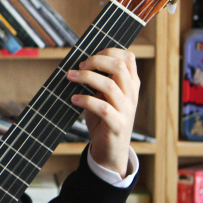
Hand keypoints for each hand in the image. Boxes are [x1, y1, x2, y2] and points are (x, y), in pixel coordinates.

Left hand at [66, 48, 139, 177]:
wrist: (111, 150)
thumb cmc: (105, 119)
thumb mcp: (105, 96)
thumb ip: (101, 79)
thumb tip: (81, 62)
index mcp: (131, 84)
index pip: (128, 57)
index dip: (108, 51)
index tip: (90, 57)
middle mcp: (132, 94)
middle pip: (119, 66)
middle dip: (96, 61)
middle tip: (80, 66)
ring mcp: (126, 110)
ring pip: (110, 86)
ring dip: (86, 78)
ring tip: (70, 77)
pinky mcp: (118, 125)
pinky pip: (103, 108)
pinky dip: (86, 100)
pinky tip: (74, 99)